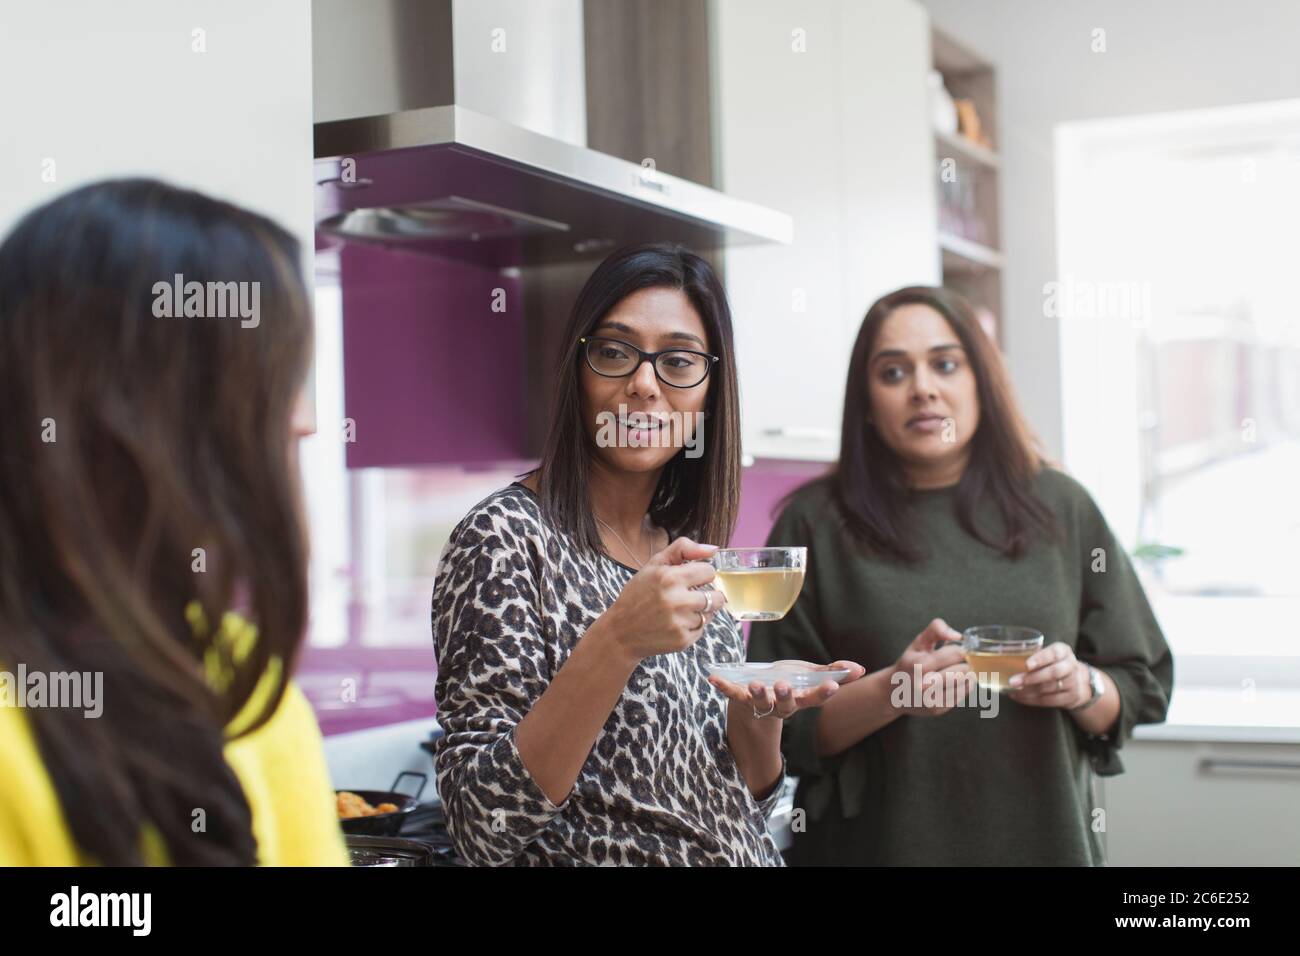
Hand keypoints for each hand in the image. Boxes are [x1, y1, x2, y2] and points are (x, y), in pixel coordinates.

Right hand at [602, 537, 724, 662]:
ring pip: (710, 613)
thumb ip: (682, 549)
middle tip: (689, 596)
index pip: (709, 572)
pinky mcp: (683, 640)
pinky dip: (692, 626)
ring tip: (679, 610)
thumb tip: (714, 549)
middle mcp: (677, 600)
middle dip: (707, 594)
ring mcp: (680, 622)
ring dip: (699, 611)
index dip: (701, 575)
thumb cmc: (638, 595)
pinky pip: (702, 629)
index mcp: (669, 577)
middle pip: (716, 596)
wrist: (621, 632)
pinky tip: (675, 623)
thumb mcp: (654, 565)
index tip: (691, 579)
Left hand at [708, 660, 866, 719]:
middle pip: (786, 703)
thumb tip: (860, 669)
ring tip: (755, 685)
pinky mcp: (740, 698)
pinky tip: (713, 678)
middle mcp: (781, 704)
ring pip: (760, 702)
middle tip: (784, 687)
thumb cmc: (789, 683)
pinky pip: (731, 693)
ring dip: (758, 694)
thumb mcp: (810, 675)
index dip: (823, 693)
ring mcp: (760, 703)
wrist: (758, 697)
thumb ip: (834, 671)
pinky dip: (723, 686)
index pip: (815, 698)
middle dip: (785, 695)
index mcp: (800, 698)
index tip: (833, 686)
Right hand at [889, 618, 972, 716]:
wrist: (893, 692)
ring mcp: (931, 699)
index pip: (955, 653)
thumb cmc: (909, 663)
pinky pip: (963, 695)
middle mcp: (924, 684)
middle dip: (965, 662)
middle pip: (963, 669)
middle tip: (959, 661)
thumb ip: (936, 629)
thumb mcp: (918, 643)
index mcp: (918, 664)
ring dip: (967, 674)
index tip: (957, 650)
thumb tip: (958, 636)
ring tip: (958, 670)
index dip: (960, 649)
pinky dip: (964, 686)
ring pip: (966, 683)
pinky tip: (954, 682)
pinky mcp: (937, 709)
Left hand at [1007, 641, 1088, 707]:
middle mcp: (1071, 666)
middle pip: (1053, 673)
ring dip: (1029, 691)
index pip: (1053, 653)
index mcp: (1063, 651)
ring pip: (1049, 689)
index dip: (1040, 659)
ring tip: (1012, 690)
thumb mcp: (1047, 654)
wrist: (1077, 681)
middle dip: (1031, 678)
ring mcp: (1073, 683)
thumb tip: (1003, 653)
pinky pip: (1049, 700)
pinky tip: (1019, 697)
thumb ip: (1031, 653)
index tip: (1026, 665)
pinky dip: (1032, 700)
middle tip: (1013, 681)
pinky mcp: (1070, 698)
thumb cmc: (1053, 663)